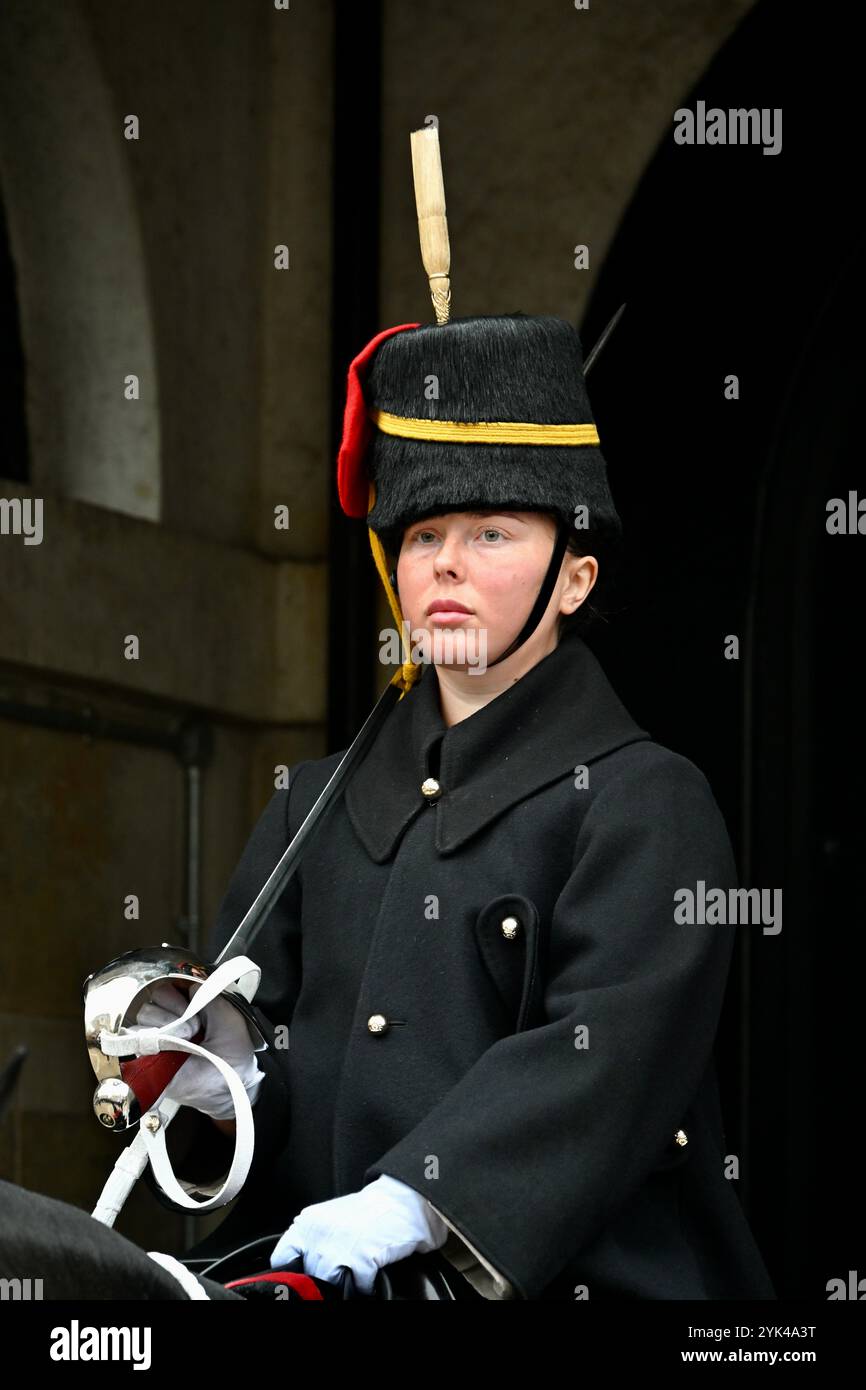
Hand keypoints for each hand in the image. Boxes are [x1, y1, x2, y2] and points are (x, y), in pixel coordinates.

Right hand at [134, 981, 264, 1120]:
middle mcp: (170, 1019)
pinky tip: (166, 1047)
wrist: (228, 1084)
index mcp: (189, 1005)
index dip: (179, 994)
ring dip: (164, 1024)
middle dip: (172, 1010)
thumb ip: (211, 997)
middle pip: (153, 998)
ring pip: (143, 1015)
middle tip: (192, 1028)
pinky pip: (134, 1039)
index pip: (170, 986)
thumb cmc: (233, 1052)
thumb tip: (192, 986)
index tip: (193, 1005)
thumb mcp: (229, 1017)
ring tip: (183, 1040)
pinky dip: (148, 1040)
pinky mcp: (148, 1057)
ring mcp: (158, 1037)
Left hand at [269, 1175, 448, 1293]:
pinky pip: (358, 1287)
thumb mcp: (329, 1220)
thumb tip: (302, 1270)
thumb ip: (312, 1242)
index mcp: (308, 1223)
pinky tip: (372, 1275)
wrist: (403, 1198)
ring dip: (345, 1284)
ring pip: (331, 1284)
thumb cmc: (370, 1210)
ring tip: (355, 1278)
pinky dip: (366, 1286)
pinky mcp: (363, 1257)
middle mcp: (319, 1234)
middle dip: (325, 1278)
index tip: (305, 1277)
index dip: (296, 1272)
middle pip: (310, 1275)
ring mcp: (340, 1247)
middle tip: (341, 1272)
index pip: (283, 1259)